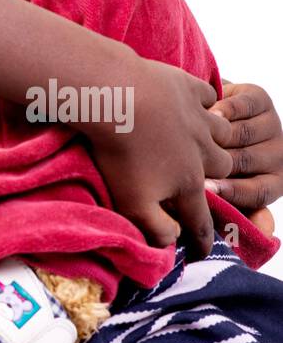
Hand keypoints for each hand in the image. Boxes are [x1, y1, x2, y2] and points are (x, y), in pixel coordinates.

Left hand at [88, 55, 233, 258]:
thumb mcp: (132, 204)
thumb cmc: (122, 155)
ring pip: (222, 132)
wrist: (118, 98)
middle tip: (202, 182)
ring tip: (201, 145)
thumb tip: (173, 241)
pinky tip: (197, 106)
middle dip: (217, 177)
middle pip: (223, 168)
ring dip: (216, 140)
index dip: (201, 239)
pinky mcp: (187, 88)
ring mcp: (198, 117)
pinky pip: (208, 98)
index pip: (201, 218)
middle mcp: (203, 150)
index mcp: (189, 182)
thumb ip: (156, 228)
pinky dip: (206, 103)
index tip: (201, 253)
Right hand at [205, 81, 281, 236]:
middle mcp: (278, 155)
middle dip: (215, 163)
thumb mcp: (216, 192)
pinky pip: (243, 106)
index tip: (205, 189)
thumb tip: (261, 235)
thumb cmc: (203, 166)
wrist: (198, 124)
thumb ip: (231, 214)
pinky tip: (205, 114)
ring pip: (242, 134)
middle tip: (187, 162)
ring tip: (190, 137)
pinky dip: (223, 110)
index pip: (257, 192)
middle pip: (246, 161)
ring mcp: (270, 126)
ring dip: (216, 136)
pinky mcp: (259, 99)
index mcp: (272, 182)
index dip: (231, 191)